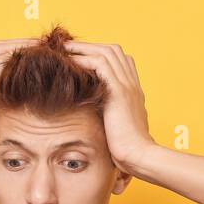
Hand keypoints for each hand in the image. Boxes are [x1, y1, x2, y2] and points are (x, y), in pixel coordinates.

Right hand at [0, 39, 38, 168]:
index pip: (0, 57)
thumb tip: (29, 120)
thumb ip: (8, 114)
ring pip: (1, 51)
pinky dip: (16, 56)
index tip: (40, 54)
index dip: (19, 51)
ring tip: (43, 46)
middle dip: (23, 42)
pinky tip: (34, 58)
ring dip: (22, 45)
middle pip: (0, 48)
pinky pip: (0, 62)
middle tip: (45, 45)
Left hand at [63, 40, 156, 171]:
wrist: (139, 157)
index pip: (121, 62)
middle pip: (114, 51)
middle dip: (90, 46)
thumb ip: (108, 119)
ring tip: (64, 49)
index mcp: (133, 93)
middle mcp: (132, 85)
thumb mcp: (116, 130)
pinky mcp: (119, 91)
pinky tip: (69, 62)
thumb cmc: (127, 152)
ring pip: (106, 52)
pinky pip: (100, 64)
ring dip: (84, 48)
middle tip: (68, 48)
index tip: (80, 58)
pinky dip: (84, 59)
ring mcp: (127, 86)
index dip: (100, 55)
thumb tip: (93, 120)